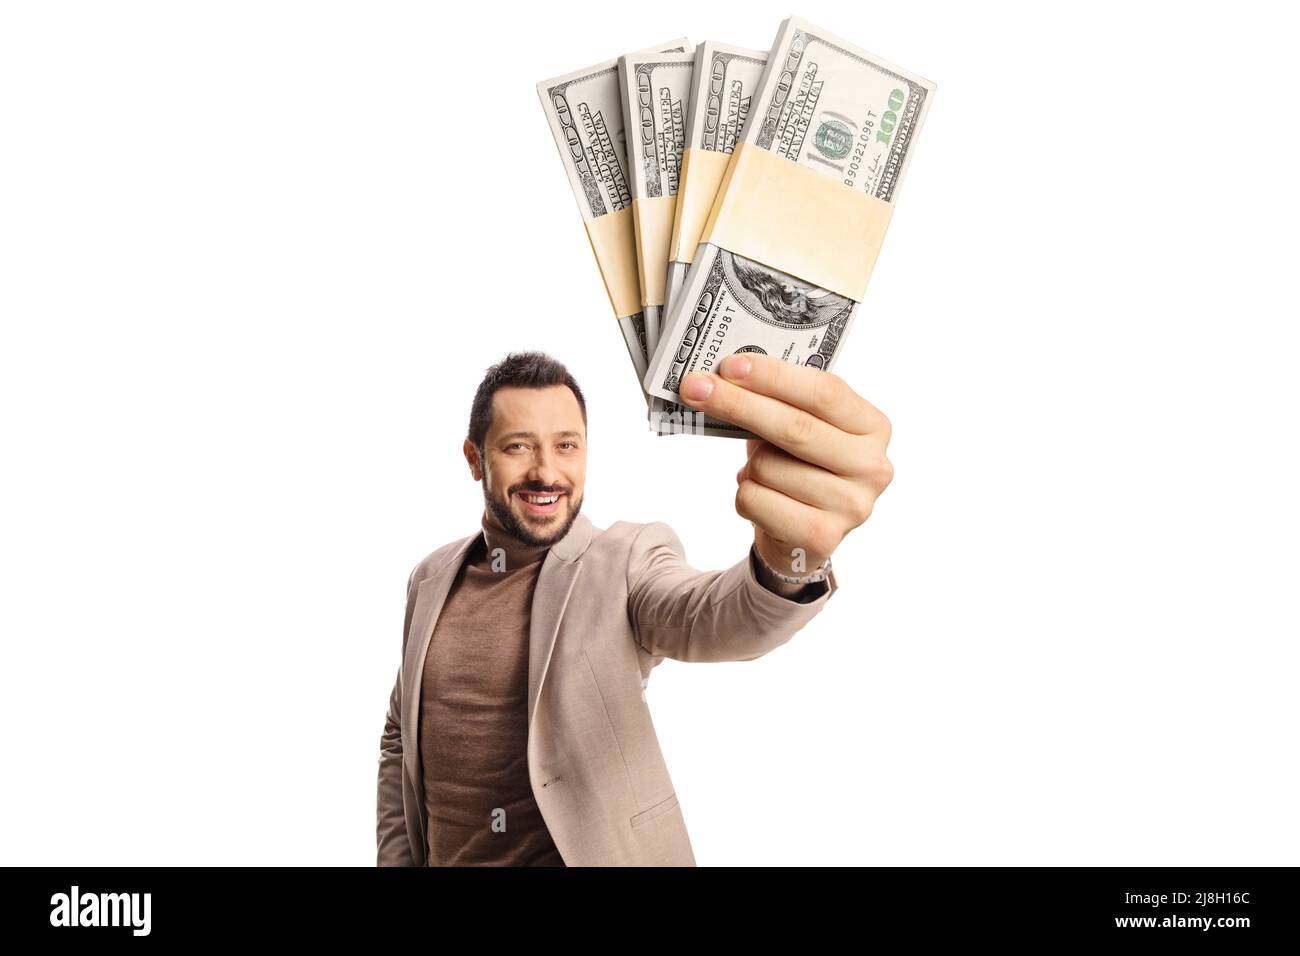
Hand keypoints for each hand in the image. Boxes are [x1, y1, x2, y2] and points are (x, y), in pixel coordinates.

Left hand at [677, 353, 892, 575]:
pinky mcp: (822, 537)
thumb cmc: (800, 466)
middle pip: (795, 426)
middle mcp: (872, 466)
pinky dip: (745, 495)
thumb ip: (779, 401)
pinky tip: (763, 499)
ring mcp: (852, 505)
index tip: (730, 365)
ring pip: (767, 466)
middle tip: (695, 388)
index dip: (774, 376)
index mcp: (873, 427)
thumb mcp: (802, 427)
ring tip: (762, 473)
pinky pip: (755, 500)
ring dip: (749, 465)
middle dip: (738, 403)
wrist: (805, 535)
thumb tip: (722, 379)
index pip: (824, 392)